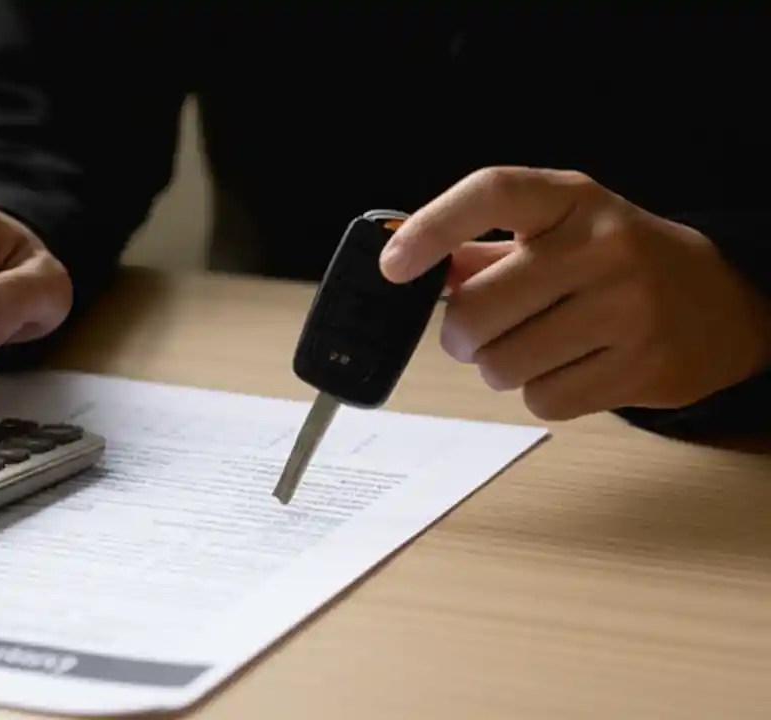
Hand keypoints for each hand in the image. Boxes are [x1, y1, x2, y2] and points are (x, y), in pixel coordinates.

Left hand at [379, 166, 770, 420]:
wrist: (720, 303)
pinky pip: (542, 400)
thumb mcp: (558, 231)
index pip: (491, 193)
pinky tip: (570, 367)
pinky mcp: (645, 367)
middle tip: (475, 333)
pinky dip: (539, 393)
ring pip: (502, 365)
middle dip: (460, 335)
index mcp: (573, 199)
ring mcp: (631, 307)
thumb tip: (408, 266)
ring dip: (499, 367)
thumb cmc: (615, 263)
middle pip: (477, 309)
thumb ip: (481, 249)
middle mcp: (605, 245)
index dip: (431, 227)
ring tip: (534, 346)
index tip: (392, 265)